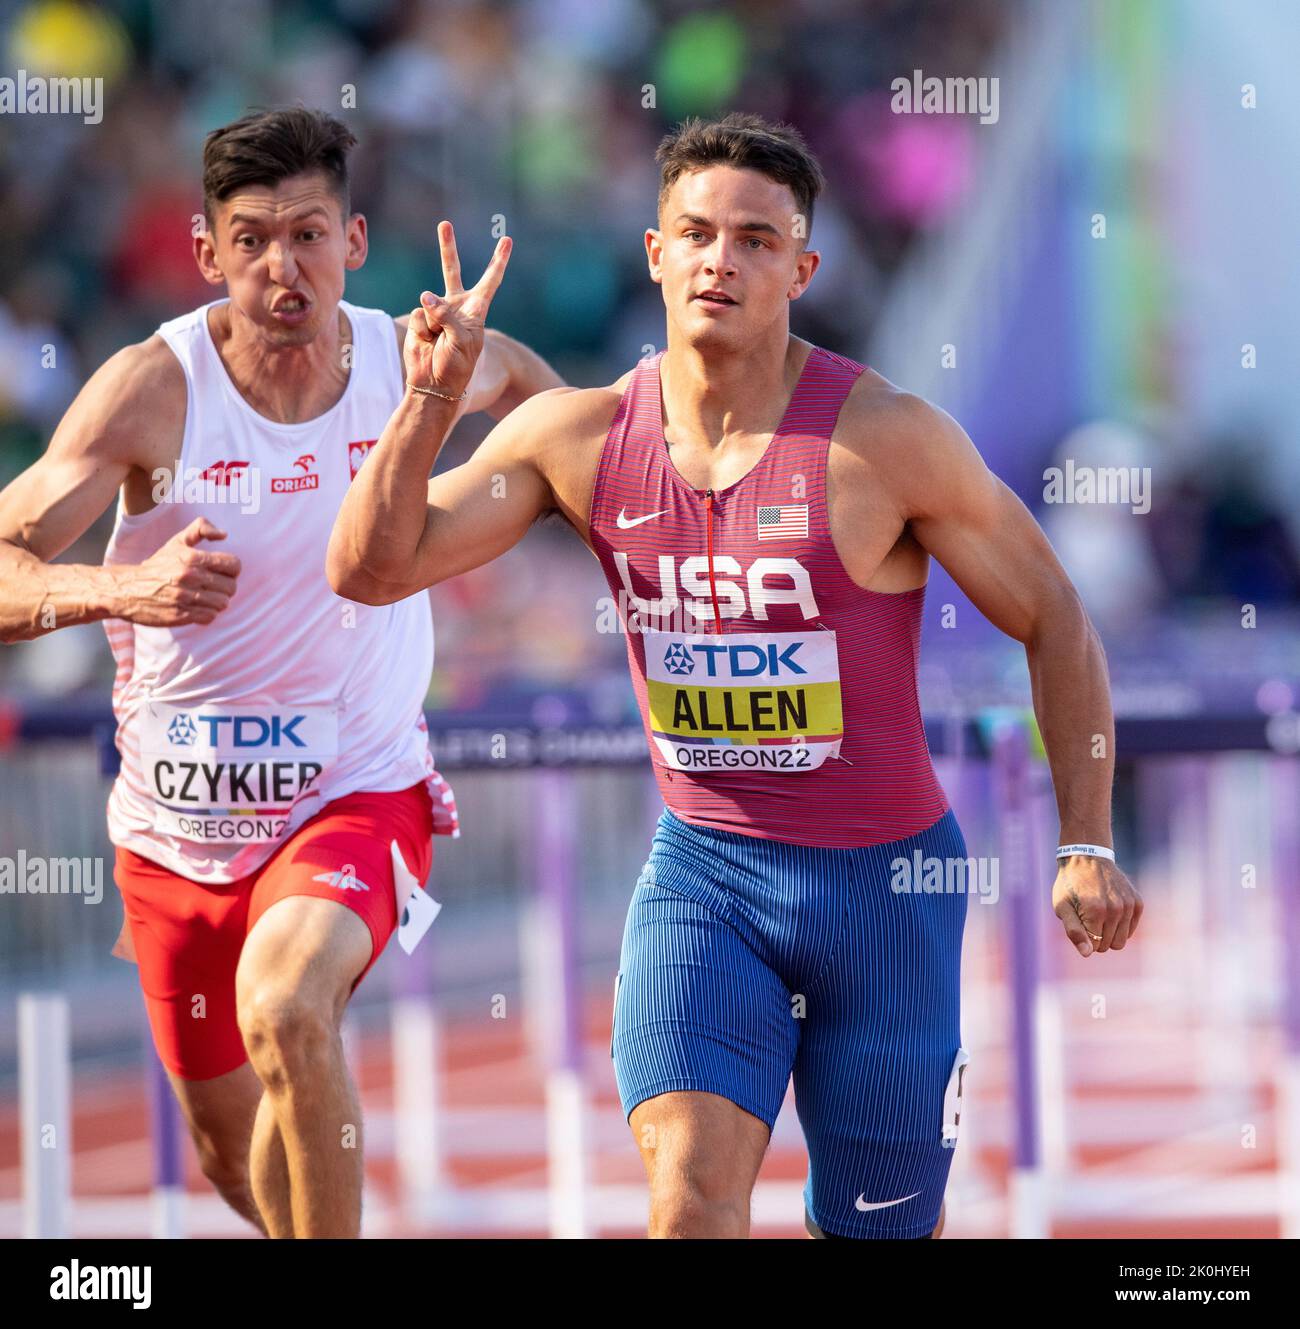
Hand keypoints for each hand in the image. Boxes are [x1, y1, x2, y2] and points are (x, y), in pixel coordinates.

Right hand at [117, 517, 240, 625]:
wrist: (127, 589)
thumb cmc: (158, 565)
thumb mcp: (176, 542)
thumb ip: (200, 529)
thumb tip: (223, 534)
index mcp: (192, 558)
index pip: (234, 565)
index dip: (232, 569)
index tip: (223, 571)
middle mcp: (190, 577)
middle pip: (231, 587)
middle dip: (226, 587)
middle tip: (214, 586)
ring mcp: (185, 598)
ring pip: (223, 603)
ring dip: (217, 602)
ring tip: (206, 597)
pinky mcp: (181, 615)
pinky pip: (210, 617)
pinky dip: (207, 614)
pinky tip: (197, 607)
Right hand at [404, 221, 511, 399]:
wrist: (433, 383)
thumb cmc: (456, 367)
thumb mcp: (461, 342)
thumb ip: (446, 316)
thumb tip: (425, 297)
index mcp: (475, 312)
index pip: (490, 282)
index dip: (498, 262)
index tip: (507, 241)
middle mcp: (456, 307)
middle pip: (452, 271)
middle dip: (447, 248)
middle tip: (444, 225)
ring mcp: (435, 312)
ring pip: (430, 300)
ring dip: (433, 321)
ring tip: (438, 342)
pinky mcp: (418, 318)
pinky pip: (418, 315)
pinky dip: (421, 329)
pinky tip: (426, 342)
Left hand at [1052, 856, 1142, 956]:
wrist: (1087, 858)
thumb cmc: (1070, 885)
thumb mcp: (1062, 907)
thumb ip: (1073, 931)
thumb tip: (1087, 954)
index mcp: (1095, 912)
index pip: (1095, 947)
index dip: (1084, 939)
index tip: (1079, 923)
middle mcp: (1116, 909)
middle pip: (1110, 945)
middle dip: (1097, 938)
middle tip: (1088, 918)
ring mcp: (1129, 905)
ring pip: (1122, 940)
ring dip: (1109, 933)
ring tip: (1098, 915)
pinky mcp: (1137, 902)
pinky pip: (1131, 929)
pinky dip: (1121, 925)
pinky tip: (1110, 910)